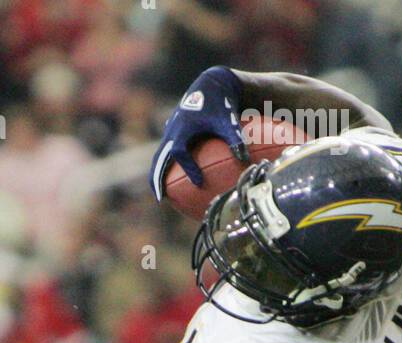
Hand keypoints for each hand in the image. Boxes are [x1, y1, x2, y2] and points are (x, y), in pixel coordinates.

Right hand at [150, 65, 247, 197]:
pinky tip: (168, 180)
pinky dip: (163, 166)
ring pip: (159, 156)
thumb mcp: (228, 120)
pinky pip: (164, 152)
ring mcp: (170, 131)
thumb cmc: (221, 104)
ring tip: (160, 194)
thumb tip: (244, 159)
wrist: (211, 85)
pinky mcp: (172, 132)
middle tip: (161, 198)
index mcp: (184, 128)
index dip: (189, 168)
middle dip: (158, 178)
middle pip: (160, 159)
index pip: (181, 152)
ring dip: (157, 174)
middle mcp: (173, 130)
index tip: (199, 182)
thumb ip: (235, 138)